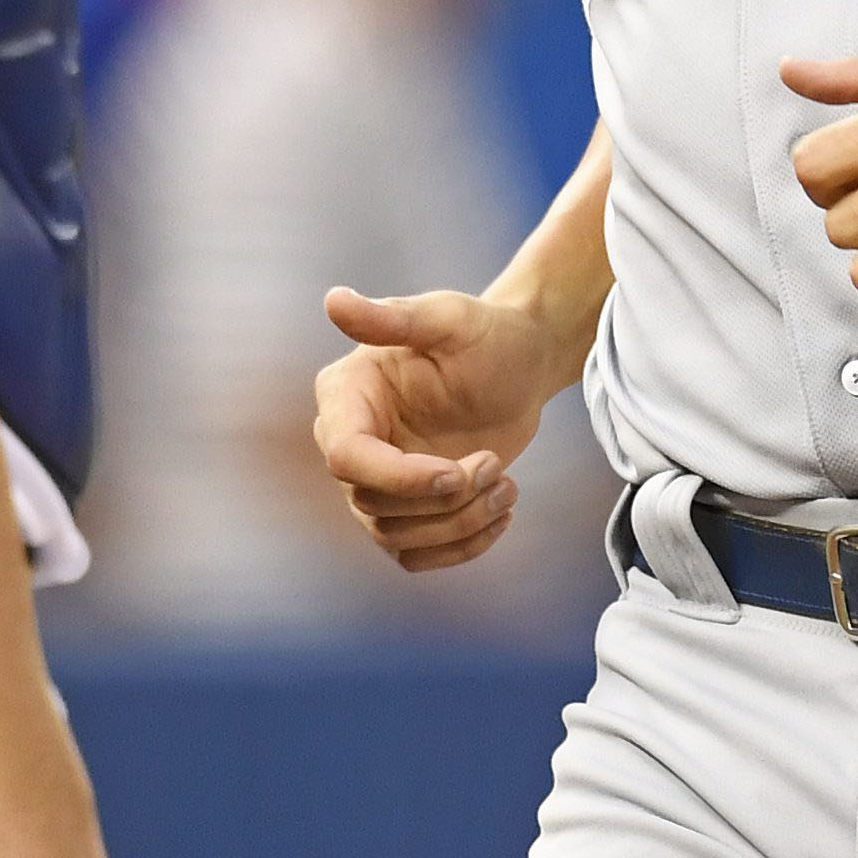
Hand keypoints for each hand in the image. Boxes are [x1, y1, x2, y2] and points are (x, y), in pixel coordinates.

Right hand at [313, 288, 560, 572]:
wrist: (523, 365)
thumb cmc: (485, 333)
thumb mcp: (447, 319)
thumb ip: (391, 318)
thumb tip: (333, 301)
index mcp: (346, 395)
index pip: (347, 457)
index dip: (399, 478)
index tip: (457, 474)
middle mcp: (349, 443)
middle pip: (374, 506)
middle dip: (443, 500)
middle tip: (496, 466)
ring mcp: (377, 482)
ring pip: (395, 538)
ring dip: (460, 524)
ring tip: (508, 487)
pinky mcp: (407, 512)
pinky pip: (417, 556)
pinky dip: (463, 547)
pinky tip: (502, 514)